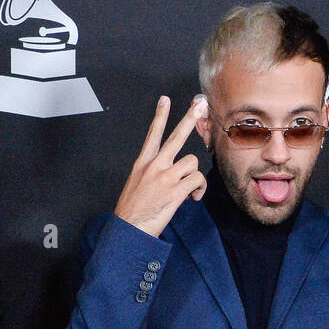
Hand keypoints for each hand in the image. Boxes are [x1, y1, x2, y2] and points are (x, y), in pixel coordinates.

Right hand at [113, 96, 206, 236]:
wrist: (128, 229)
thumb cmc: (133, 210)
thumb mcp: (137, 185)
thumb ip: (156, 175)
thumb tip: (177, 177)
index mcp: (143, 163)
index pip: (152, 134)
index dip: (160, 116)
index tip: (165, 100)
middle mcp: (155, 166)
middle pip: (176, 137)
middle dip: (190, 119)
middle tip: (200, 104)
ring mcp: (165, 177)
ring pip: (192, 162)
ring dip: (195, 177)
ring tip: (189, 191)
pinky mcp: (175, 190)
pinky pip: (197, 180)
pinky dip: (199, 190)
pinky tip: (192, 198)